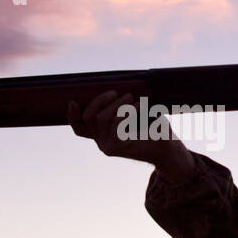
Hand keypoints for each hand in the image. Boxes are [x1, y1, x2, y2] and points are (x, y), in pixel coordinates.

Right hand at [67, 91, 195, 178]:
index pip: (78, 127)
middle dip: (101, 100)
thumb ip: (121, 104)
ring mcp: (106, 147)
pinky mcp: (116, 148)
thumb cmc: (152, 127)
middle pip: (89, 117)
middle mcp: (101, 142)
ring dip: (117, 104)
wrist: (167, 147)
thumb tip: (113, 89)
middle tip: (121, 93)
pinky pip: (115, 124)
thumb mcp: (135, 112)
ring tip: (133, 98)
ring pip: (101, 118)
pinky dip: (127, 111)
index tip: (73, 102)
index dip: (71, 115)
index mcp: (102, 134)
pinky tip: (140, 106)